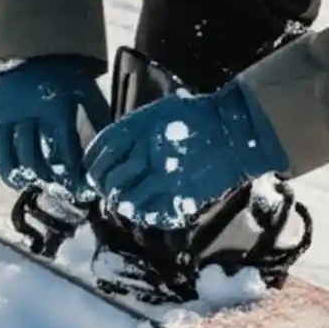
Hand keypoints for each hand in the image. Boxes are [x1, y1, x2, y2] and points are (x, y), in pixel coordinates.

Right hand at [0, 56, 110, 197]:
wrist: (31, 52)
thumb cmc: (66, 78)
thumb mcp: (88, 94)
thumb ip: (100, 120)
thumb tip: (113, 151)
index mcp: (56, 111)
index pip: (63, 156)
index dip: (72, 178)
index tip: (81, 190)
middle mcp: (26, 116)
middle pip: (36, 163)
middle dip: (51, 182)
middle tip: (62, 191)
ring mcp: (3, 118)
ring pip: (11, 161)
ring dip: (27, 179)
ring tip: (40, 185)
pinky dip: (6, 166)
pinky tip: (19, 174)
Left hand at [83, 80, 288, 228]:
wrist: (236, 130)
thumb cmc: (198, 116)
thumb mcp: (157, 112)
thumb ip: (131, 131)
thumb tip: (110, 154)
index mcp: (135, 131)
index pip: (98, 156)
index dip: (93, 169)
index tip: (97, 176)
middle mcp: (145, 155)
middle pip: (110, 182)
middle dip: (107, 189)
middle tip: (113, 192)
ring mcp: (164, 178)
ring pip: (128, 202)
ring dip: (125, 204)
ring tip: (130, 203)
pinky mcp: (183, 197)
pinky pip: (155, 215)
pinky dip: (148, 216)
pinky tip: (150, 210)